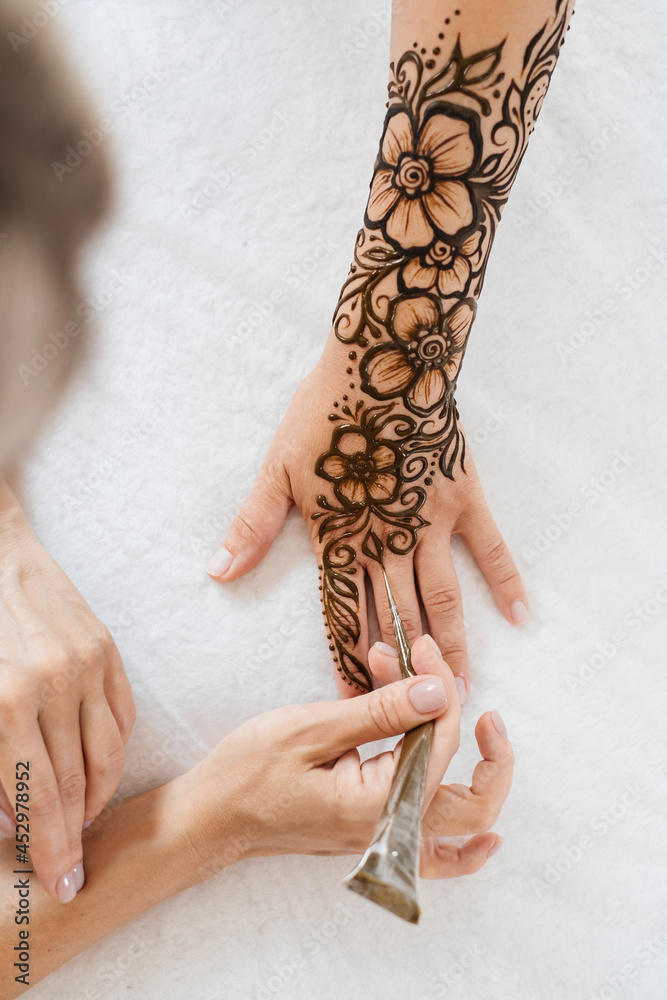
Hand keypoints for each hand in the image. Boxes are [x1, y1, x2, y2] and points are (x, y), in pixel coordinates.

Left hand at [0, 501, 134, 901]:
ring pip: (107, 757)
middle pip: (74, 786)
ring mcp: (88, 665)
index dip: (50, 850)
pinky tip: (97, 772)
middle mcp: (52, 686)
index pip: (37, 800)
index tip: (62, 883)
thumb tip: (6, 820)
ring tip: (84, 825)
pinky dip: (113, 753)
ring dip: (97, 801)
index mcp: (4, 702)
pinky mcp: (107, 648)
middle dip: (73, 839)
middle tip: (74, 873)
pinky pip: (122, 718)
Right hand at [179, 636, 512, 880]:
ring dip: (477, 773)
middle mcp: (391, 831)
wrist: (213, 816)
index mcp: (378, 803)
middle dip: (483, 740)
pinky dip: (465, 850)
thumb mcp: (313, 729)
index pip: (439, 744)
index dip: (438, 690)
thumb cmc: (250, 772)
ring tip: (476, 724)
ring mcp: (385, 841)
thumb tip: (439, 691)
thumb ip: (382, 713)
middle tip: (462, 688)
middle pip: (474, 800)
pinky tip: (487, 839)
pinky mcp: (375, 837)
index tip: (423, 650)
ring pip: (461, 824)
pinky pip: (436, 857)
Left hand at [207, 342, 527, 697]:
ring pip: (442, 599)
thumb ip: (253, 526)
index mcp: (341, 540)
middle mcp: (388, 543)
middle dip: (401, 673)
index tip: (354, 707)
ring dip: (449, 646)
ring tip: (459, 689)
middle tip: (415, 719)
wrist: (381, 362)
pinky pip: (489, 549)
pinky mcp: (463, 499)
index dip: (346, 664)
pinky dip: (505, 582)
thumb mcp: (278, 468)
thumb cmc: (325, 412)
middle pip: (394, 620)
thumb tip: (218, 572)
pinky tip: (519, 617)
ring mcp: (431, 524)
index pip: (343, 617)